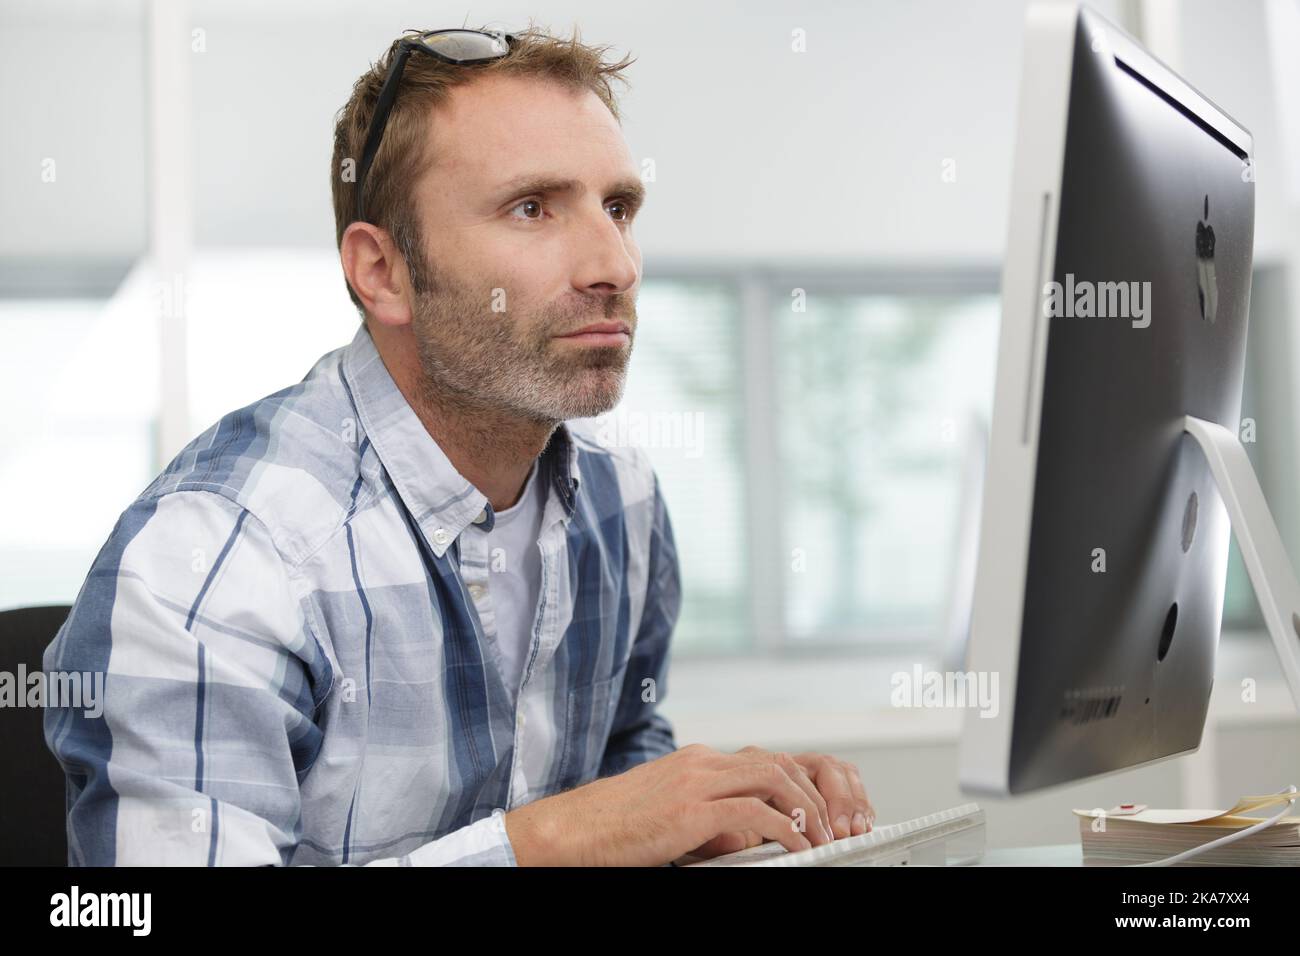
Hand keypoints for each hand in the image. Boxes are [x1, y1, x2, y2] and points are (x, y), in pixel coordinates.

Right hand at [502, 743, 846, 865]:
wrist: (569, 831)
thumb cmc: (613, 828)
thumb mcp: (672, 817)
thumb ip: (712, 820)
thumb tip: (751, 840)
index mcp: (696, 761)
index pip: (764, 759)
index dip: (800, 783)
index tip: (819, 810)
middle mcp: (700, 762)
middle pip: (778, 763)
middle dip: (813, 794)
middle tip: (833, 825)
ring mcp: (695, 781)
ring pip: (774, 779)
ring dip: (807, 809)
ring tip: (822, 838)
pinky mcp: (689, 810)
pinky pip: (752, 813)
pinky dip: (783, 829)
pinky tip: (795, 847)